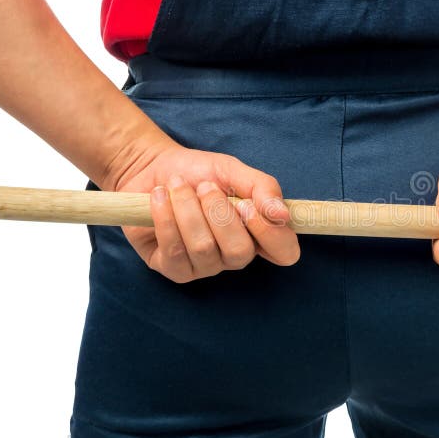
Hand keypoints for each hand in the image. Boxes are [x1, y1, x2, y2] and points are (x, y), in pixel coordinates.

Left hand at [111, 142, 299, 282]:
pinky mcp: (173, 269)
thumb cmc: (199, 172)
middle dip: (218, 212)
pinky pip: (174, 251)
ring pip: (203, 249)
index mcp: (258, 233)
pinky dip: (165, 217)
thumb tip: (283, 215)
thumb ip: (263, 188)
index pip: (285, 253)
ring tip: (177, 185)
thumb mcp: (234, 171)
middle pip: (240, 252)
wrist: (153, 168)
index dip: (269, 233)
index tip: (246, 205)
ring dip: (187, 208)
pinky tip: (160, 198)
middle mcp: (235, 255)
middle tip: (204, 187)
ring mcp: (205, 266)